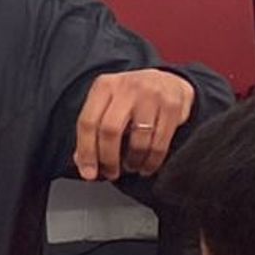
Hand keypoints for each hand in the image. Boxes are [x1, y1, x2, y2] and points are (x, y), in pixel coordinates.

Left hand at [75, 69, 195, 180]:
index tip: (88, 173)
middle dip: (108, 159)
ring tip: (131, 167)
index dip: (86, 152)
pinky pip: (160, 143)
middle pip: (110, 130)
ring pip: (138, 140)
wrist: (169, 81)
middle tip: (111, 173)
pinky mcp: (172, 106)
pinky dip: (152, 161)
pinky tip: (147, 166)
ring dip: (133, 162)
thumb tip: (82, 163)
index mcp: (104, 86)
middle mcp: (126, 87)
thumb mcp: (108, 105)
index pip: (88, 122)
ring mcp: (151, 95)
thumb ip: (94, 131)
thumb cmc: (132, 99)